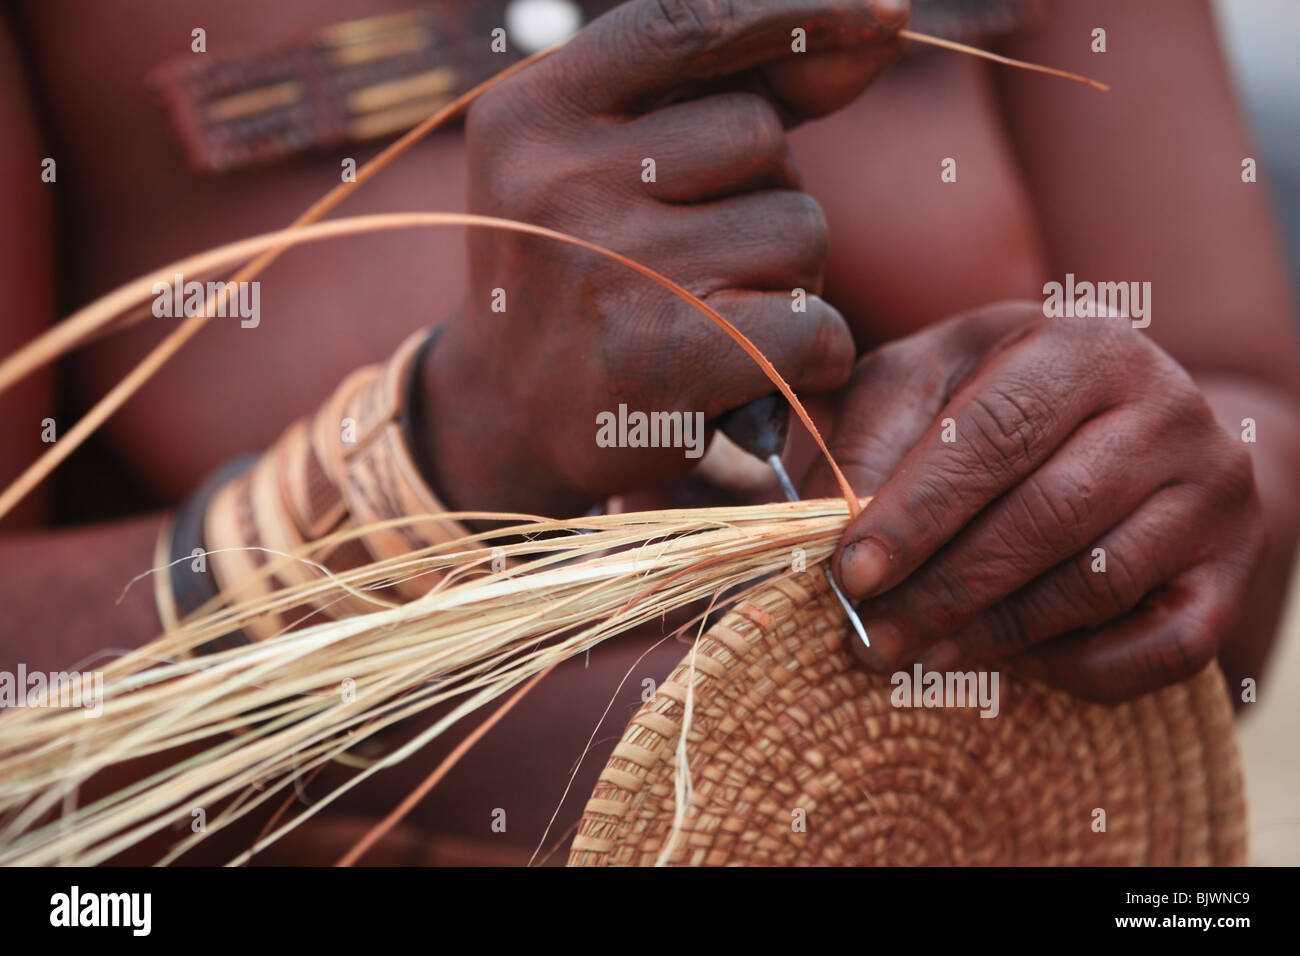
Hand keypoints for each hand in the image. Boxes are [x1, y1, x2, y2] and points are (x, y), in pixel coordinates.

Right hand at [422, 0, 906, 517]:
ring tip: (710, 314)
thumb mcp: (606, 163)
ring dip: (789, 276)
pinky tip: (753, 375)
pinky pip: (816, 324)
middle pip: (759, 136)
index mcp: (532, 111)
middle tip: (698, 258)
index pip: (687, 19)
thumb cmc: (582, 275)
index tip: (890, 16)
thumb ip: (725, 88)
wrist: (511, 424)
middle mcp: (559, 181)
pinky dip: (813, 354)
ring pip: (800, 227)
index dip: (799, 10)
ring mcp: (611, 270)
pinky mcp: (666, 359)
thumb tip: (885, 22)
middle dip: (765, 193)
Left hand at [807, 302, 1264, 700]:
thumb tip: (819, 525)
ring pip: (1095, 584)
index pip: (994, 435)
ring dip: (995, 635)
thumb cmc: (995, 404)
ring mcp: (1212, 489)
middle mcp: (1168, 406)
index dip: (916, 513)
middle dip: (944, 590)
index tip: (852, 576)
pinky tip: (1013, 665)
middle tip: (871, 641)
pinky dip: (1081, 670)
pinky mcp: (1231, 568)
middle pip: (1046, 515)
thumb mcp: (923, 388)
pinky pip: (1163, 647)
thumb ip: (869, 439)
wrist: (1131, 427)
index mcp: (1083, 344)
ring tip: (919, 658)